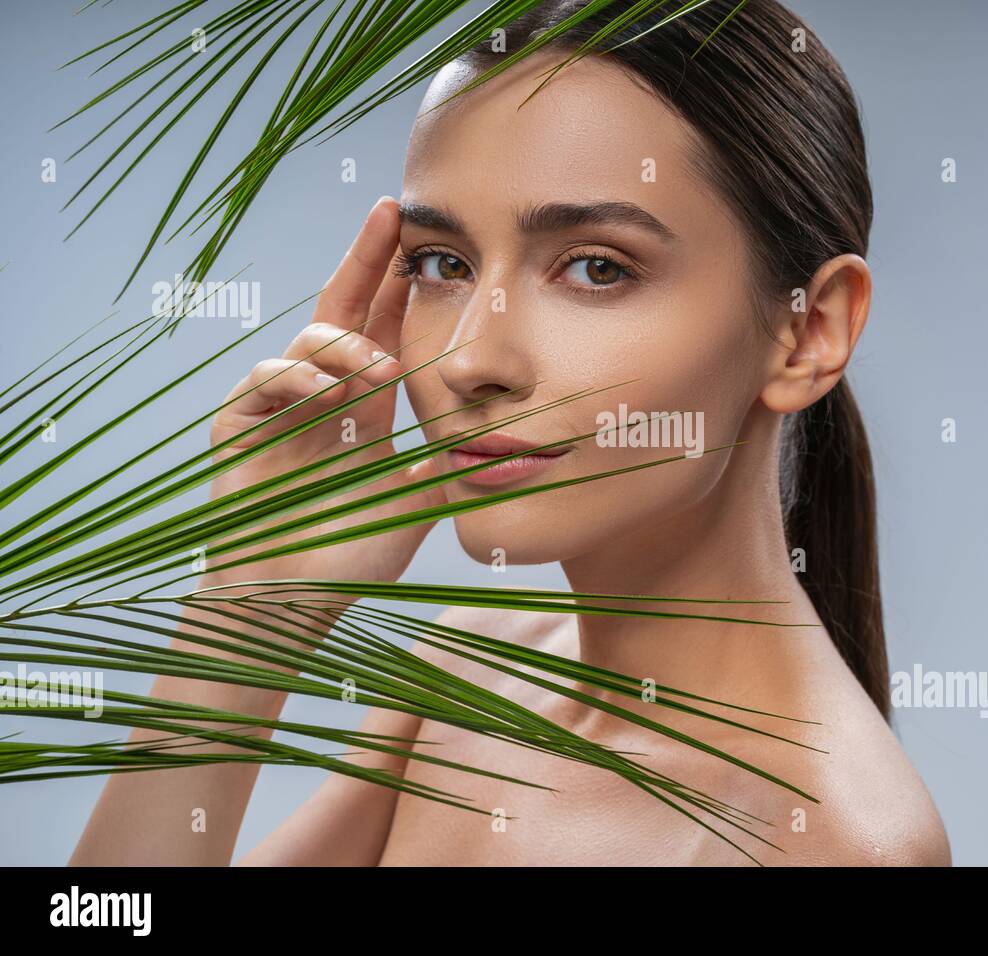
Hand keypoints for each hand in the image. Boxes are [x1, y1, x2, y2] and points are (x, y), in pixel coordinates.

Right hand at [202, 197, 442, 601]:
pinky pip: (263, 379)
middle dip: (366, 261)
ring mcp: (276, 409)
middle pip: (341, 310)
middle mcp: (320, 398)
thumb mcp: (417, 500)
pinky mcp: (236, 427)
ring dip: (345, 347)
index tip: (423, 242)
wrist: (292, 604)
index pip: (381, 331)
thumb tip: (507, 435)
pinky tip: (327, 395)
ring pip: (307, 342)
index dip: (397, 286)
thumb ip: (448, 462)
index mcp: (361, 409)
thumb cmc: (350, 557)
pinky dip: (296, 378)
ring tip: (378, 372)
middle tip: (390, 216)